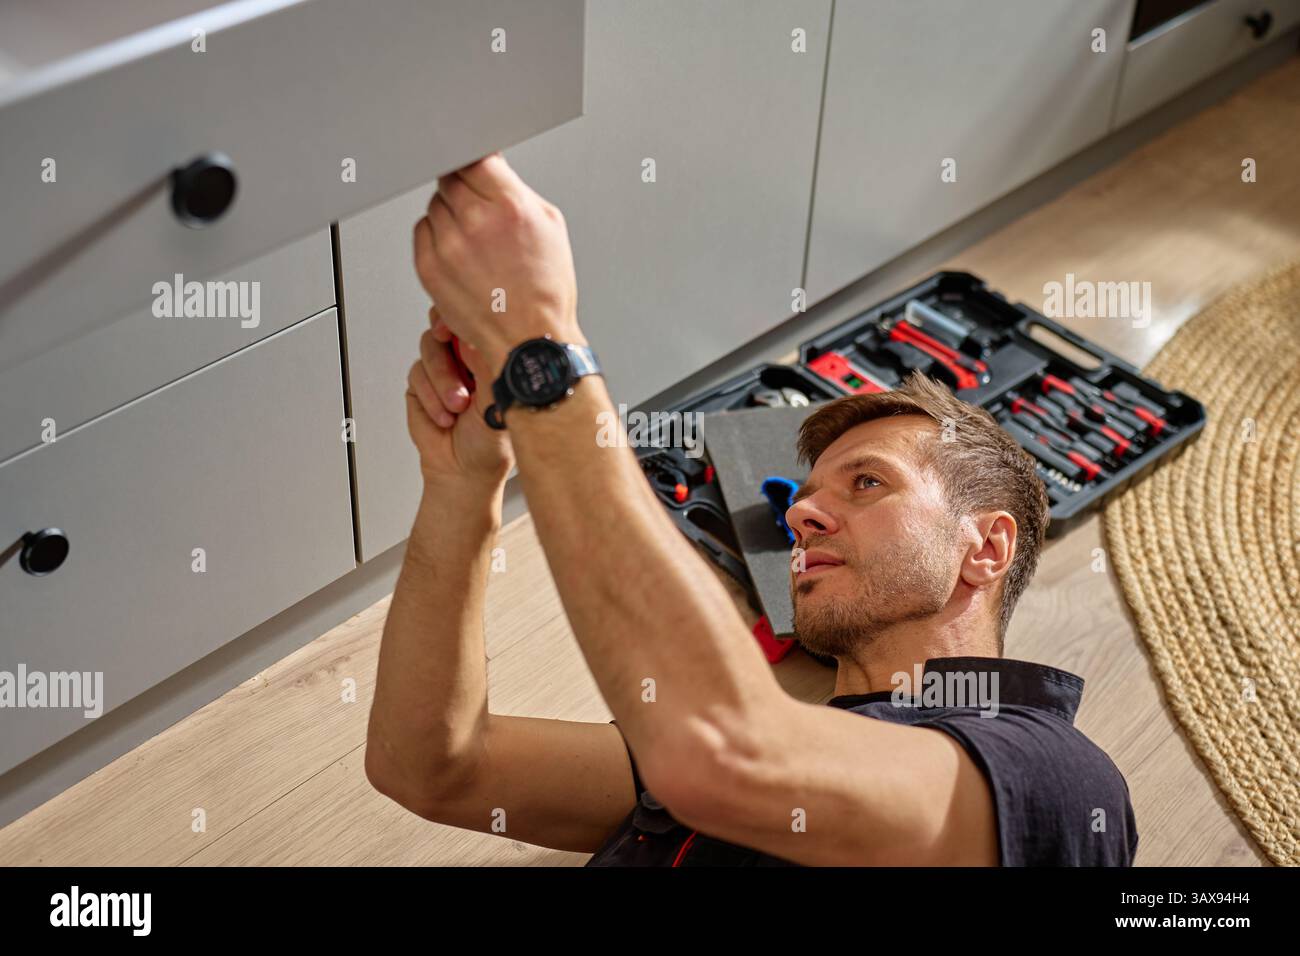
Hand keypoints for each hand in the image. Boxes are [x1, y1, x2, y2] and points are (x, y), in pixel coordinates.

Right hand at [406, 306, 513, 484]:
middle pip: (445, 323)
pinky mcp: (420, 384)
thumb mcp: (498, 400)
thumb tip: (472, 335)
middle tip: (445, 342)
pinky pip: (416, 373)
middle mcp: (466, 357)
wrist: (464, 471)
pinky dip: (430, 396)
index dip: (464, 315)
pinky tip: (445, 416)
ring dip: (442, 379)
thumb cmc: (491, 442)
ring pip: (429, 347)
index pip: (477, 320)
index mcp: (492, 355)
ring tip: (457, 406)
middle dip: (445, 340)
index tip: (458, 322)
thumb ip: (485, 364)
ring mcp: (443, 368)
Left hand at [412, 152, 583, 377]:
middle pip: (451, 178)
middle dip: (465, 189)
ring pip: (435, 204)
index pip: (476, 157)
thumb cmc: (544, 289)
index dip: (477, 163)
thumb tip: (494, 166)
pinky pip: (422, 230)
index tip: (479, 169)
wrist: (529, 338)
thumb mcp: (549, 226)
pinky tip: (461, 253)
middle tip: (481, 210)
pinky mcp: (429, 266)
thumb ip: (518, 189)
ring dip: (450, 213)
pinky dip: (437, 236)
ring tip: (475, 239)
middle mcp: (475, 222)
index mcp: (510, 206)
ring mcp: (448, 245)